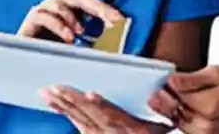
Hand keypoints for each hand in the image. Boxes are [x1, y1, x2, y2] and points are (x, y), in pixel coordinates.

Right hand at [17, 0, 122, 43]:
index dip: (106, 9)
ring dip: (73, 18)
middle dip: (96, 7)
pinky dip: (58, 26)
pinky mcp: (31, 21)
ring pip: (60, 4)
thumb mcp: (81, 48)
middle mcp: (58, 6)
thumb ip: (97, 44)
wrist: (29, 62)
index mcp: (72, 10)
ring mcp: (44, 11)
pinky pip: (44, 15)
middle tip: (110, 21)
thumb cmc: (55, 53)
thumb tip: (117, 43)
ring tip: (81, 33)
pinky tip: (68, 39)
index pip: (91, 2)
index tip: (121, 21)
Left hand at [42, 86, 178, 132]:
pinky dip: (72, 118)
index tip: (90, 94)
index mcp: (135, 132)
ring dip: (65, 109)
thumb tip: (156, 95)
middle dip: (71, 103)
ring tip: (49, 95)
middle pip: (92, 119)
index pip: (115, 117)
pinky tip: (60, 108)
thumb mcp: (169, 126)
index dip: (102, 106)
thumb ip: (163, 111)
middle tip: (53, 88)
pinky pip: (85, 130)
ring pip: (83, 125)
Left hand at [166, 65, 218, 133]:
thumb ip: (193, 79)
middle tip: (158, 90)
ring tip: (168, 97)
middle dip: (165, 101)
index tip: (163, 80)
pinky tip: (184, 107)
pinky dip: (184, 118)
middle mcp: (207, 125)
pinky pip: (191, 129)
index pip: (176, 97)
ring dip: (173, 111)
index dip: (167, 87)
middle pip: (175, 113)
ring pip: (181, 123)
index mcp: (209, 106)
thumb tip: (172, 81)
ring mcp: (211, 133)